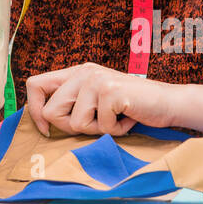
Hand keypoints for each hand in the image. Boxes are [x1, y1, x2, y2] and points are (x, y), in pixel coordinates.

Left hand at [25, 63, 187, 136]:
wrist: (168, 103)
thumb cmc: (131, 107)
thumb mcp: (96, 101)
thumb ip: (72, 104)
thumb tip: (42, 121)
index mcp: (76, 73)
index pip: (34, 85)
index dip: (34, 111)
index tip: (46, 130)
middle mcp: (83, 72)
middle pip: (50, 111)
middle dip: (71, 128)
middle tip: (97, 123)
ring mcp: (97, 80)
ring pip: (75, 123)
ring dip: (98, 130)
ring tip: (116, 117)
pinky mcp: (111, 91)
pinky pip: (101, 127)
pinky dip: (116, 131)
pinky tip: (128, 117)